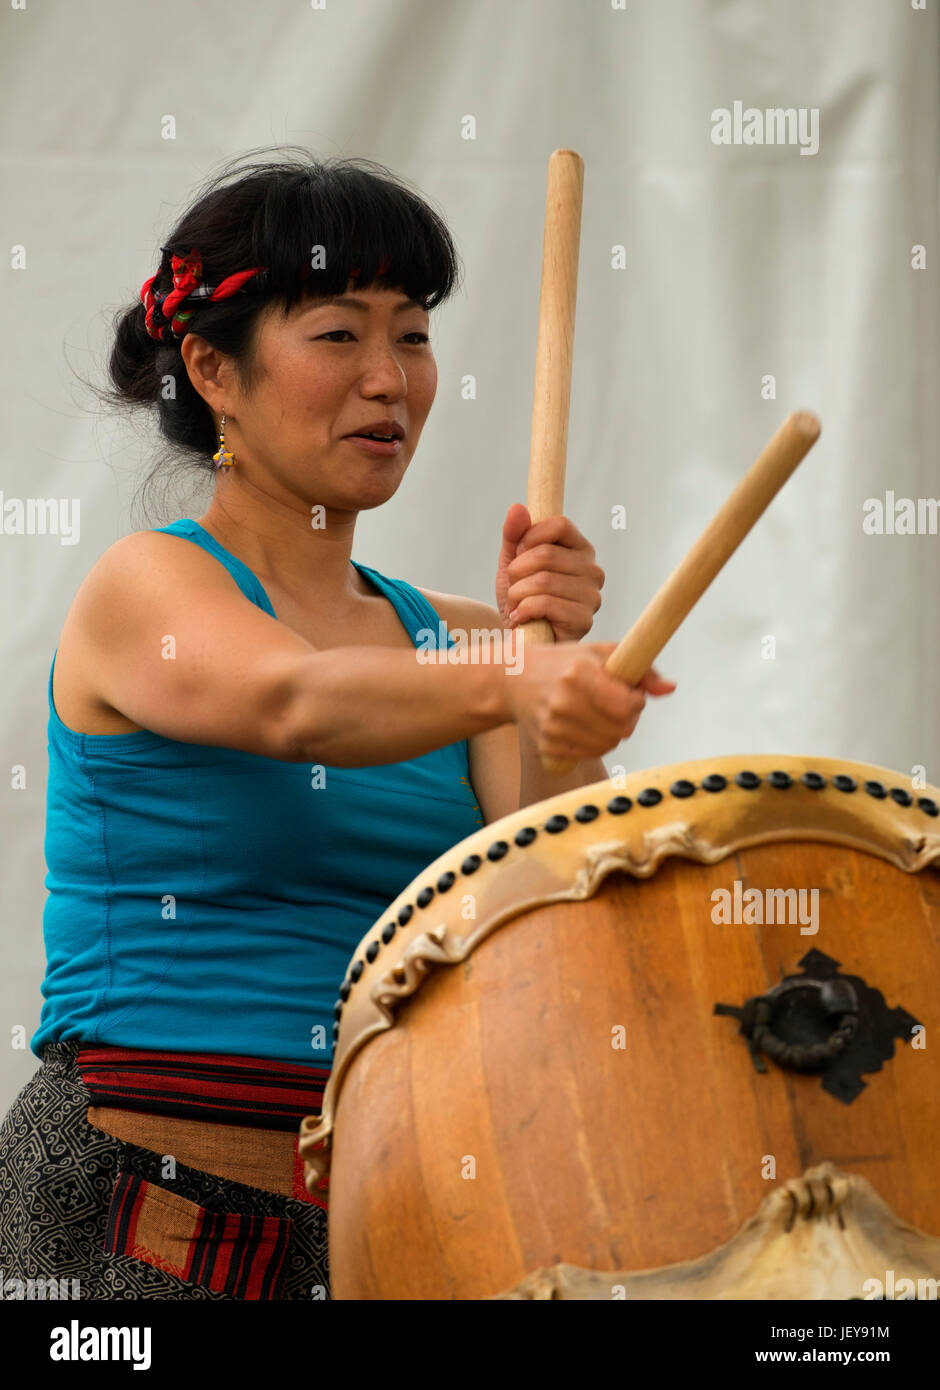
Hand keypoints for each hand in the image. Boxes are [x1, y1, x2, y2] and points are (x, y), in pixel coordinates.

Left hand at [495, 503, 604, 642]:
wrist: (520, 639)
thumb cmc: (521, 599)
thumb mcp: (513, 563)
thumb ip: (514, 535)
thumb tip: (517, 508)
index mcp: (581, 550)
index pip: (559, 525)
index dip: (530, 537)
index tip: (518, 554)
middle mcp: (593, 571)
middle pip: (547, 554)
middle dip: (517, 571)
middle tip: (513, 586)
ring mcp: (592, 597)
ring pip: (543, 580)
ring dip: (517, 593)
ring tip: (516, 604)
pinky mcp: (584, 621)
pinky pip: (545, 603)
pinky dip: (523, 610)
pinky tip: (521, 618)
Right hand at [505, 641, 668, 763]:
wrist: (513, 681)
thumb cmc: (563, 663)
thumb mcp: (599, 654)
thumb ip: (640, 670)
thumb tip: (671, 688)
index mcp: (578, 674)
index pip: (626, 705)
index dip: (635, 701)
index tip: (629, 692)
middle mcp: (563, 703)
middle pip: (622, 729)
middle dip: (628, 717)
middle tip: (614, 703)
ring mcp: (554, 728)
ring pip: (609, 745)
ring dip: (613, 731)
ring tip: (598, 712)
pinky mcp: (548, 747)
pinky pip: (591, 754)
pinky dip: (595, 742)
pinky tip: (584, 724)